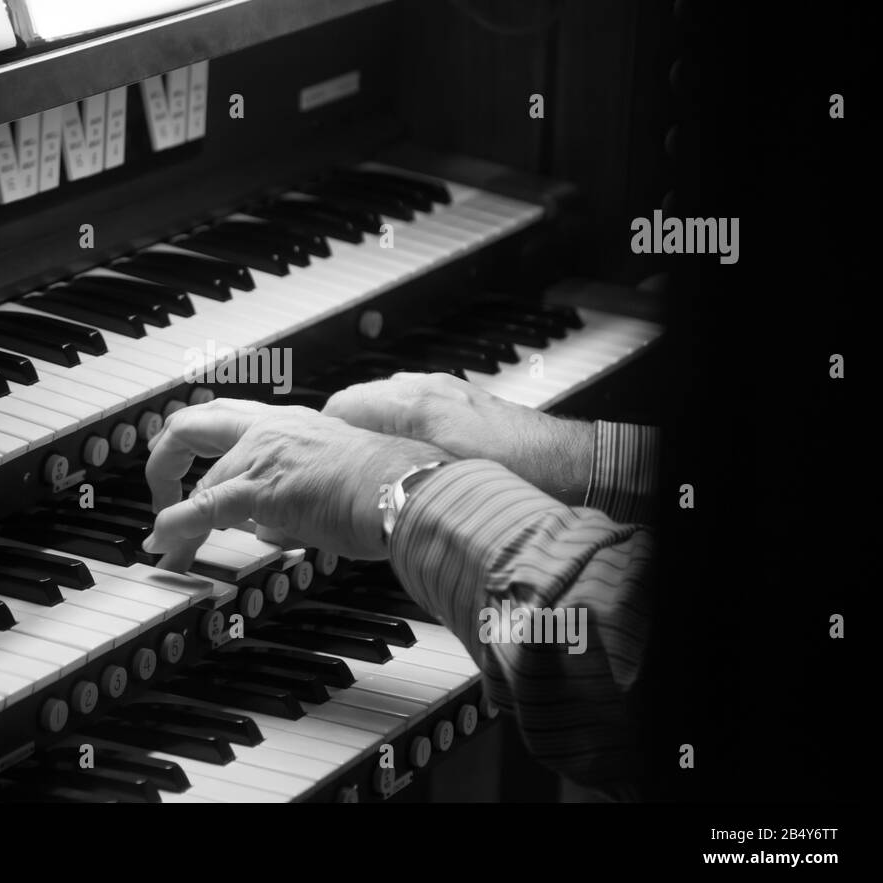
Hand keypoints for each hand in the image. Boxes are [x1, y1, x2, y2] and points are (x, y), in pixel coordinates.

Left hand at [142, 398, 448, 572]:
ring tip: (169, 549)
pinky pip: (206, 506)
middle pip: (193, 423)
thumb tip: (266, 531)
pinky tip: (165, 543)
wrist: (411, 489)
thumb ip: (292, 502)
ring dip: (173, 515)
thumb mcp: (329, 486)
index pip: (227, 422)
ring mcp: (266, 453)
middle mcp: (272, 427)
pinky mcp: (264, 486)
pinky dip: (178, 526)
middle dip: (164, 458)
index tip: (185, 474)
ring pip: (200, 477)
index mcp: (290, 423)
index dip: (196, 447)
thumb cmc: (389, 491)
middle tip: (157, 491)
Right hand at [321, 372, 592, 502]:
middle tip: (333, 469)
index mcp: (414, 406)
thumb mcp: (440, 485)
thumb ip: (386, 481)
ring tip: (367, 464)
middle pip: (358, 403)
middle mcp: (425, 391)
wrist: (570, 464)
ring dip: (370, 432)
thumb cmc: (517, 473)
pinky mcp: (460, 401)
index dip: (320, 437)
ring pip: (384, 404)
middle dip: (342, 435)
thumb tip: (347, 491)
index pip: (340, 407)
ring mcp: (443, 392)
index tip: (312, 462)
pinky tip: (406, 456)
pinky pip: (411, 407)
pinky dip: (398, 428)